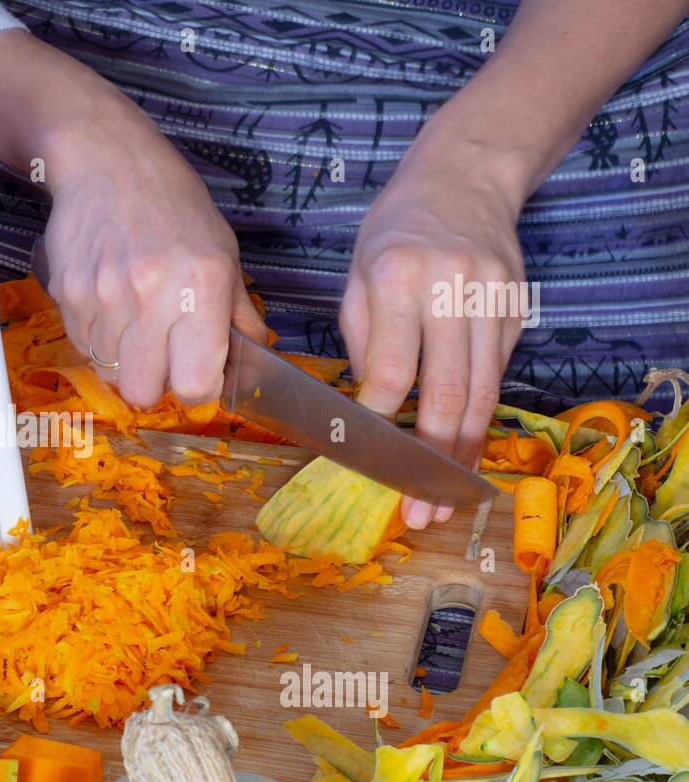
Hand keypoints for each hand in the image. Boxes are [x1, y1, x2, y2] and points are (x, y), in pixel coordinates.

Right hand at [43, 121, 264, 407]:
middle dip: (154, 383)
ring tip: (134, 315)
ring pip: (109, 372)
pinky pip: (82, 345)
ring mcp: (104, 296)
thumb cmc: (172, 204)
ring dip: (124, 357)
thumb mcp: (223, 252)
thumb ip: (238, 315)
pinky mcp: (68, 293)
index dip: (198, 388)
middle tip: (162, 354)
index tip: (198, 372)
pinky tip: (110, 301)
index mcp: (203, 285)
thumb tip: (252, 367)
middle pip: (143, 393)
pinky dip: (98, 336)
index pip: (196, 384)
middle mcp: (153, 294)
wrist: (106, 159)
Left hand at [339, 138, 526, 528]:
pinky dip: (480, 420)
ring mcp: (494, 299)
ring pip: (482, 394)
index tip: (364, 458)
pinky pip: (497, 376)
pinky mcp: (518, 310)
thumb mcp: (356, 274)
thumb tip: (370, 408)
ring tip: (445, 500)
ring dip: (463, 454)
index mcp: (397, 278)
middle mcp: (452, 289)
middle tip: (418, 511)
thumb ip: (363, 340)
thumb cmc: (394, 232)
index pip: (391, 370)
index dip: (378, 421)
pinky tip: (463, 453)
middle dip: (429, 459)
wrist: (464, 177)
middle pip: (447, 392)